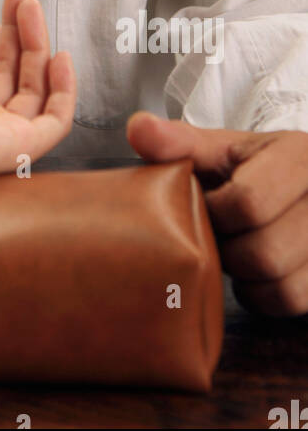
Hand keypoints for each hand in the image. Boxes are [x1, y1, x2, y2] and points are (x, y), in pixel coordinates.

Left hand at [126, 115, 307, 316]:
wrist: (293, 183)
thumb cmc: (249, 167)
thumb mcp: (218, 148)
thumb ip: (179, 141)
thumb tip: (138, 129)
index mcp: (297, 156)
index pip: (249, 202)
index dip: (213, 214)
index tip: (202, 206)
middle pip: (264, 252)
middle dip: (227, 250)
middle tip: (214, 233)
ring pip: (281, 284)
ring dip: (244, 277)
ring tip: (234, 249)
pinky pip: (291, 301)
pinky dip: (263, 294)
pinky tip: (252, 272)